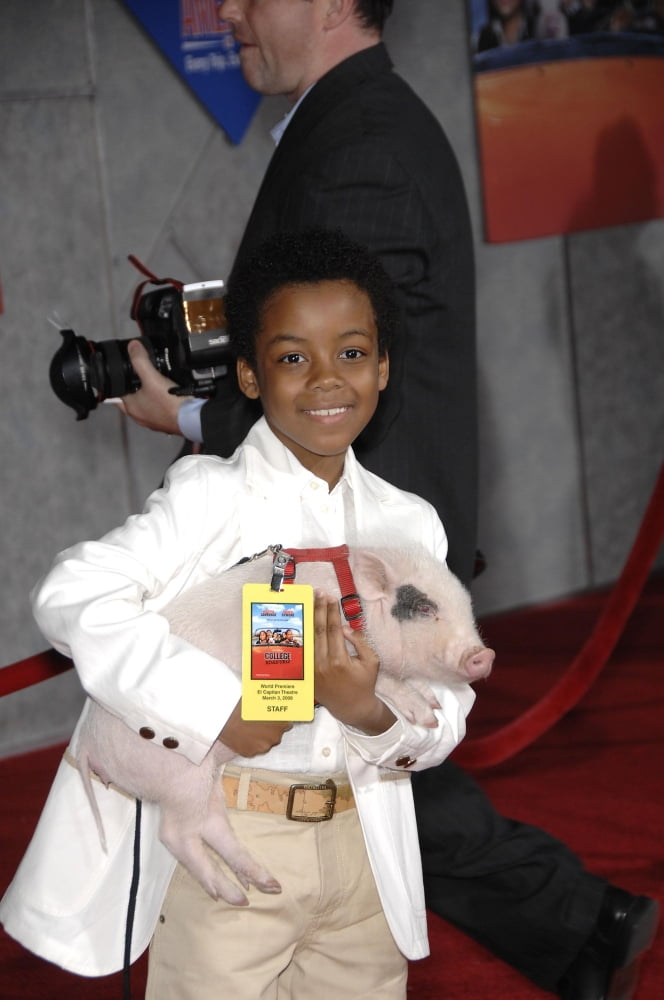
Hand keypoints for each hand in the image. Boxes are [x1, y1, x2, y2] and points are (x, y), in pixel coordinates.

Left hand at [111, 340, 187, 433]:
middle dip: (133, 388)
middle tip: (138, 378)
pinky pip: (158, 409)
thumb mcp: (152, 377)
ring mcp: (152, 420)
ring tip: (154, 384)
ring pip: (145, 404)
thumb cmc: (171, 404)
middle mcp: (139, 416)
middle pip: (131, 398)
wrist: (191, 419)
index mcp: (131, 407)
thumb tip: (133, 346)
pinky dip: (160, 402)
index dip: (119, 381)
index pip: (116, 392)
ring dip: (147, 395)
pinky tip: (167, 395)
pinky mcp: (165, 422)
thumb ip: (140, 360)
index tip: (122, 374)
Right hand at [218, 700, 291, 755]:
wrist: (224, 717)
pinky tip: (244, 735)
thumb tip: (281, 703)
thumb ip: (274, 707)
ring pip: (265, 743)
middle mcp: (275, 737)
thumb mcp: (263, 702)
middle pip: (276, 735)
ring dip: (260, 738)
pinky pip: (254, 749)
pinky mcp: (251, 753)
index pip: (287, 725)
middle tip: (258, 722)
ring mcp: (263, 747)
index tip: (273, 719)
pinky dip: (250, 744)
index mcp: (281, 723)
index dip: (279, 721)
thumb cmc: (243, 706)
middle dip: (269, 730)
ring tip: (249, 728)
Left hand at [313, 592, 395, 734]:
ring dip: (311, 618)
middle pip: (318, 630)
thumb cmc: (364, 684)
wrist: (352, 708)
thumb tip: (344, 626)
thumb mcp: (371, 662)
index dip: (331, 612)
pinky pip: (307, 649)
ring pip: (310, 638)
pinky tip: (307, 621)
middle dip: (319, 609)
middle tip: (318, 593)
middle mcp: (322, 664)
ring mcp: (312, 669)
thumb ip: (360, 642)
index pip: (333, 630)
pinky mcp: (308, 673)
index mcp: (339, 661)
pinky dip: (307, 633)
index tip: (331, 597)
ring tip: (312, 602)